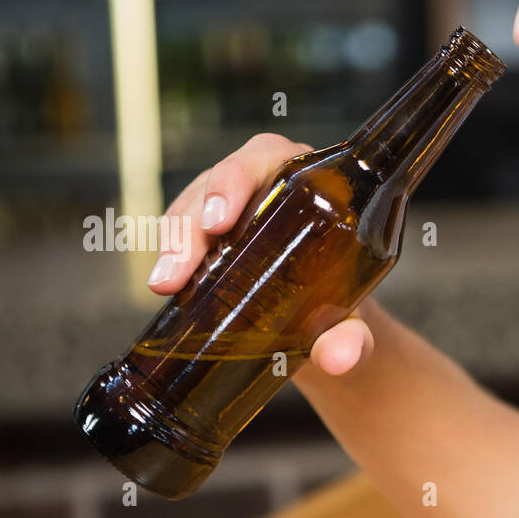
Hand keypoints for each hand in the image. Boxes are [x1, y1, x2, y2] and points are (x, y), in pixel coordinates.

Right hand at [150, 132, 373, 375]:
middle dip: (191, 224)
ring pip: (190, 208)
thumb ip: (353, 340)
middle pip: (216, 183)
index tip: (218, 221)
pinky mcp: (208, 234)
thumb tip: (340, 360)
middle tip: (179, 271)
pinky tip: (165, 287)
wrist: (324, 325)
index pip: (265, 157)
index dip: (233, 181)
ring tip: (166, 286)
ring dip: (173, 245)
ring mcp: (233, 208)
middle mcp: (267, 186)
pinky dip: (168, 257)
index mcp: (309, 183)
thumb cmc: (342, 304)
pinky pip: (179, 233)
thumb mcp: (352, 322)